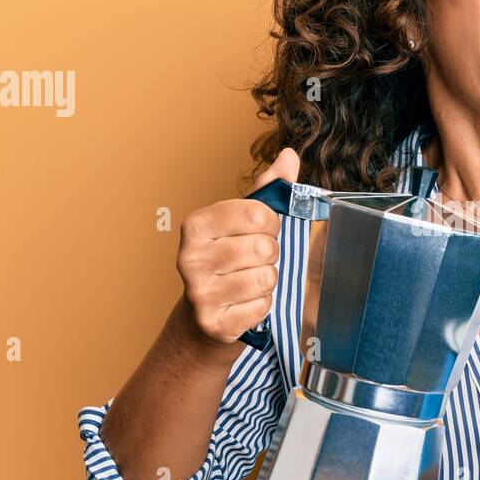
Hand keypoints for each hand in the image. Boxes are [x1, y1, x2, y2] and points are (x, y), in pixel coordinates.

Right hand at [175, 148, 299, 346]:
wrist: (203, 318)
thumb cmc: (229, 262)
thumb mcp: (242, 223)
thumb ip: (268, 190)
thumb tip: (289, 156)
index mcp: (196, 225)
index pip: (256, 213)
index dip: (271, 223)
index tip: (262, 230)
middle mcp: (190, 258)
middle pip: (263, 247)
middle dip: (271, 255)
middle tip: (256, 261)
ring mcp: (199, 293)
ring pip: (266, 278)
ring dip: (268, 281)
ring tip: (251, 281)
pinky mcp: (214, 323)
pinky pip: (262, 307)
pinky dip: (263, 306)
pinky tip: (247, 303)